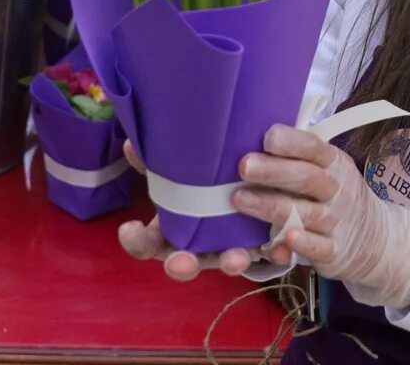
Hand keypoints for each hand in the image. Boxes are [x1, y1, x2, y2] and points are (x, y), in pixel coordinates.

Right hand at [117, 140, 263, 279]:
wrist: (250, 169)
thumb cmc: (203, 176)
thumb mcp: (181, 168)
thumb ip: (157, 160)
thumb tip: (132, 144)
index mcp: (171, 232)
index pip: (146, 244)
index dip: (136, 241)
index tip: (129, 229)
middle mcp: (199, 246)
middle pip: (185, 262)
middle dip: (182, 265)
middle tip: (178, 263)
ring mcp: (229, 247)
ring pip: (227, 260)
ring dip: (230, 261)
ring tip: (235, 258)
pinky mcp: (263, 241)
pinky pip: (269, 250)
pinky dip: (274, 250)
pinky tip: (280, 248)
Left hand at [233, 124, 409, 309]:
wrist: (375, 237)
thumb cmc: (336, 194)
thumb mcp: (328, 167)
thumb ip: (299, 155)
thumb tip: (254, 131)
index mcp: (333, 163)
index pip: (314, 147)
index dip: (291, 142)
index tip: (266, 137)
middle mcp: (335, 190)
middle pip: (306, 178)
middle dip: (274, 171)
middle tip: (244, 166)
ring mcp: (336, 221)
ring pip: (305, 213)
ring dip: (272, 206)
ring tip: (240, 199)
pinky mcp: (334, 251)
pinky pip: (319, 247)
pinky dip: (304, 243)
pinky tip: (286, 238)